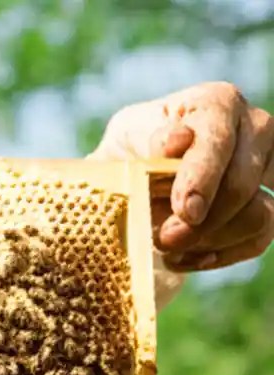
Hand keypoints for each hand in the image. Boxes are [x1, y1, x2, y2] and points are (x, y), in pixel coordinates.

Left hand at [89, 81, 273, 271]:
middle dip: (201, 221)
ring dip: (208, 240)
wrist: (139, 174)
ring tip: (166, 247)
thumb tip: (172, 147)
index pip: (217, 139)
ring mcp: (269, 167)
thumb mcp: (127, 139)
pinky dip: (219, 255)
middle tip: (164, 240)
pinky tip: (185, 259)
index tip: (185, 209)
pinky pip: (259, 239)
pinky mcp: (271, 203)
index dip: (202, 175)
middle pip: (240, 184)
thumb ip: (144, 142)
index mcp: (216, 103)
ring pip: (258, 214)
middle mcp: (254, 128)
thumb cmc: (133, 149)